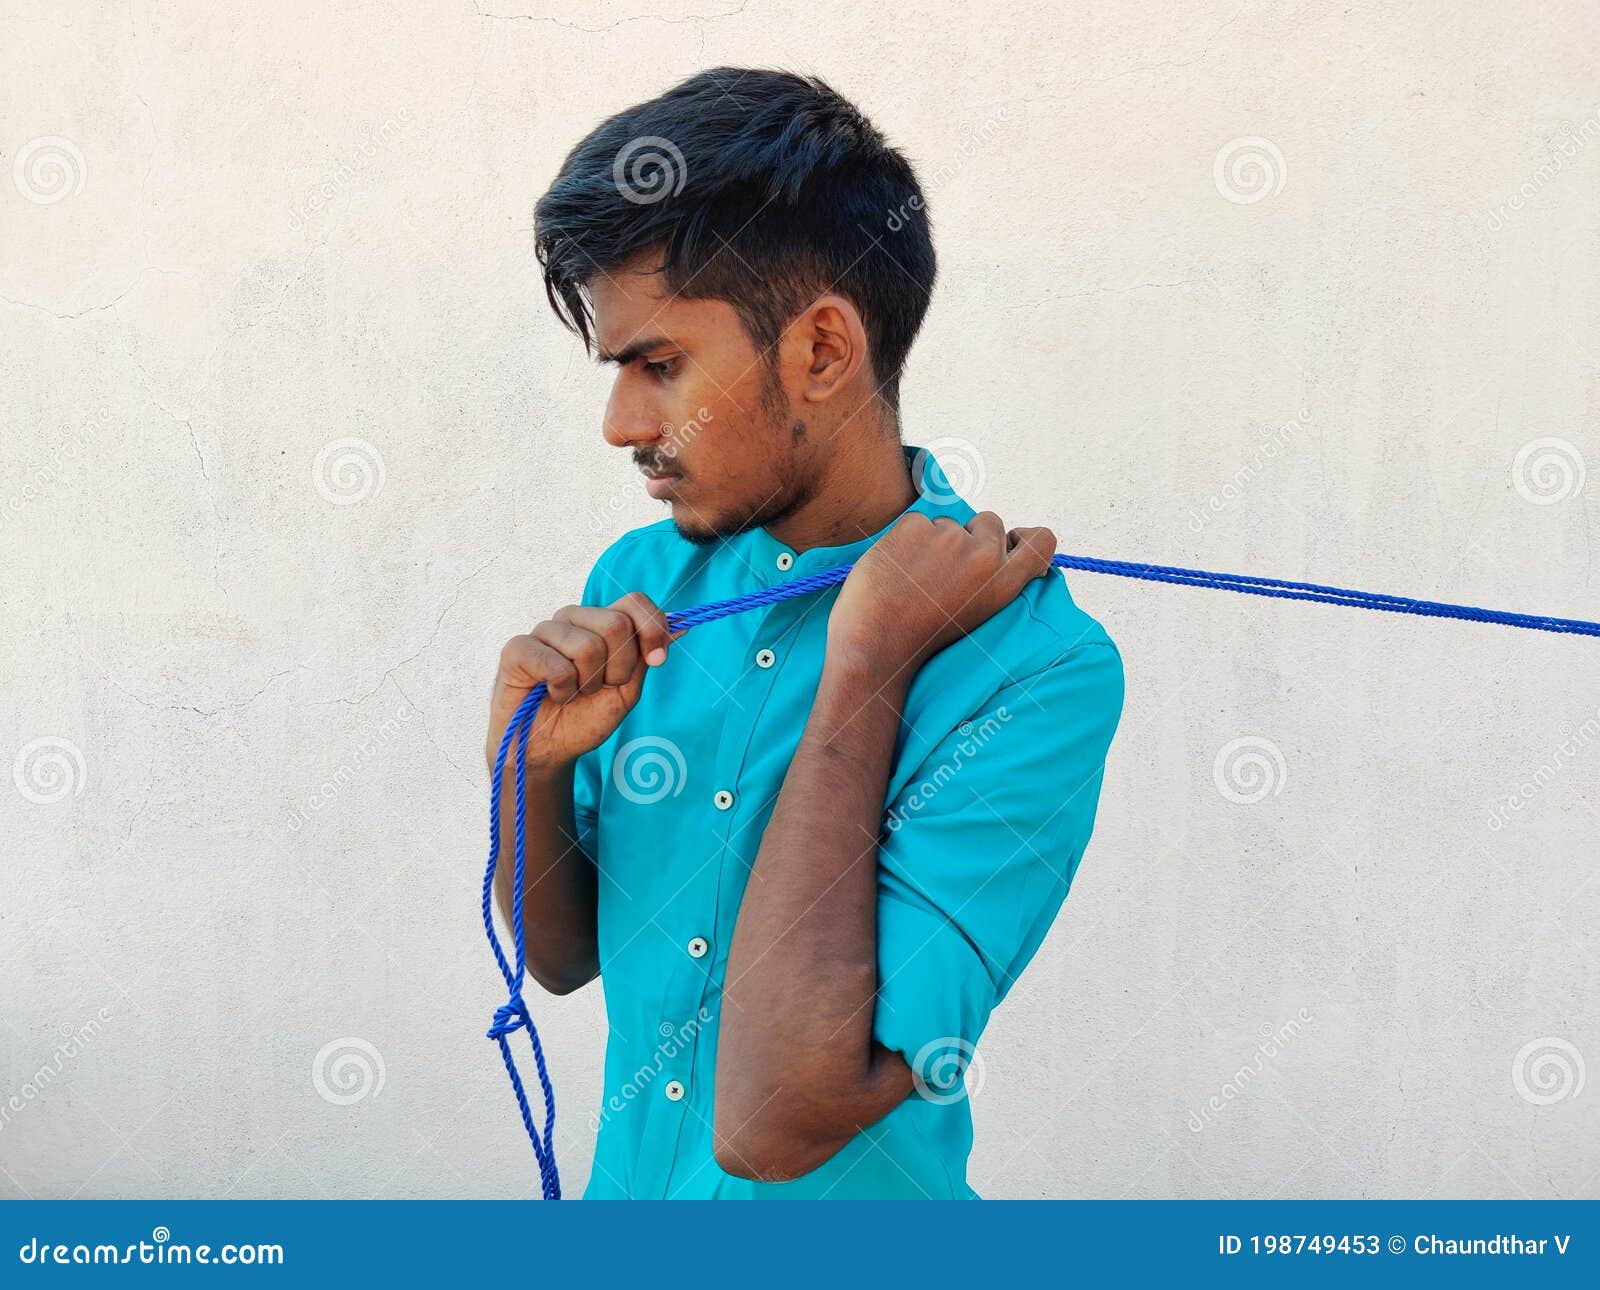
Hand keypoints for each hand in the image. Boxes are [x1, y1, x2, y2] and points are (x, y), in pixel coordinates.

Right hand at [487, 592, 675, 774]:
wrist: (548, 749)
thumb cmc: (585, 718)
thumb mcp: (627, 690)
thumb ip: (647, 657)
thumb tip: (683, 625)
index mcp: (602, 623)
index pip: (634, 601)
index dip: (653, 627)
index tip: (657, 660)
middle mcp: (574, 619)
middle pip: (616, 624)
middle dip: (618, 669)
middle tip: (599, 688)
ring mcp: (545, 631)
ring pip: (588, 646)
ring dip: (588, 684)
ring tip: (573, 693)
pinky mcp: (517, 649)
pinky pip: (556, 665)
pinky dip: (562, 690)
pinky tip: (552, 694)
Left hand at [828, 511, 1055, 672]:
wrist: (877, 643)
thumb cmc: (923, 634)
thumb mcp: (975, 613)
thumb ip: (991, 580)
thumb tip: (994, 547)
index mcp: (1003, 584)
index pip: (1042, 542)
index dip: (1024, 536)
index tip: (1008, 541)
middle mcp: (984, 555)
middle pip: (989, 521)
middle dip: (970, 535)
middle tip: (943, 567)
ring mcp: (950, 537)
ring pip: (947, 522)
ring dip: (933, 540)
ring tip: (913, 577)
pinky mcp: (916, 526)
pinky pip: (916, 522)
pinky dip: (905, 540)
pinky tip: (895, 568)